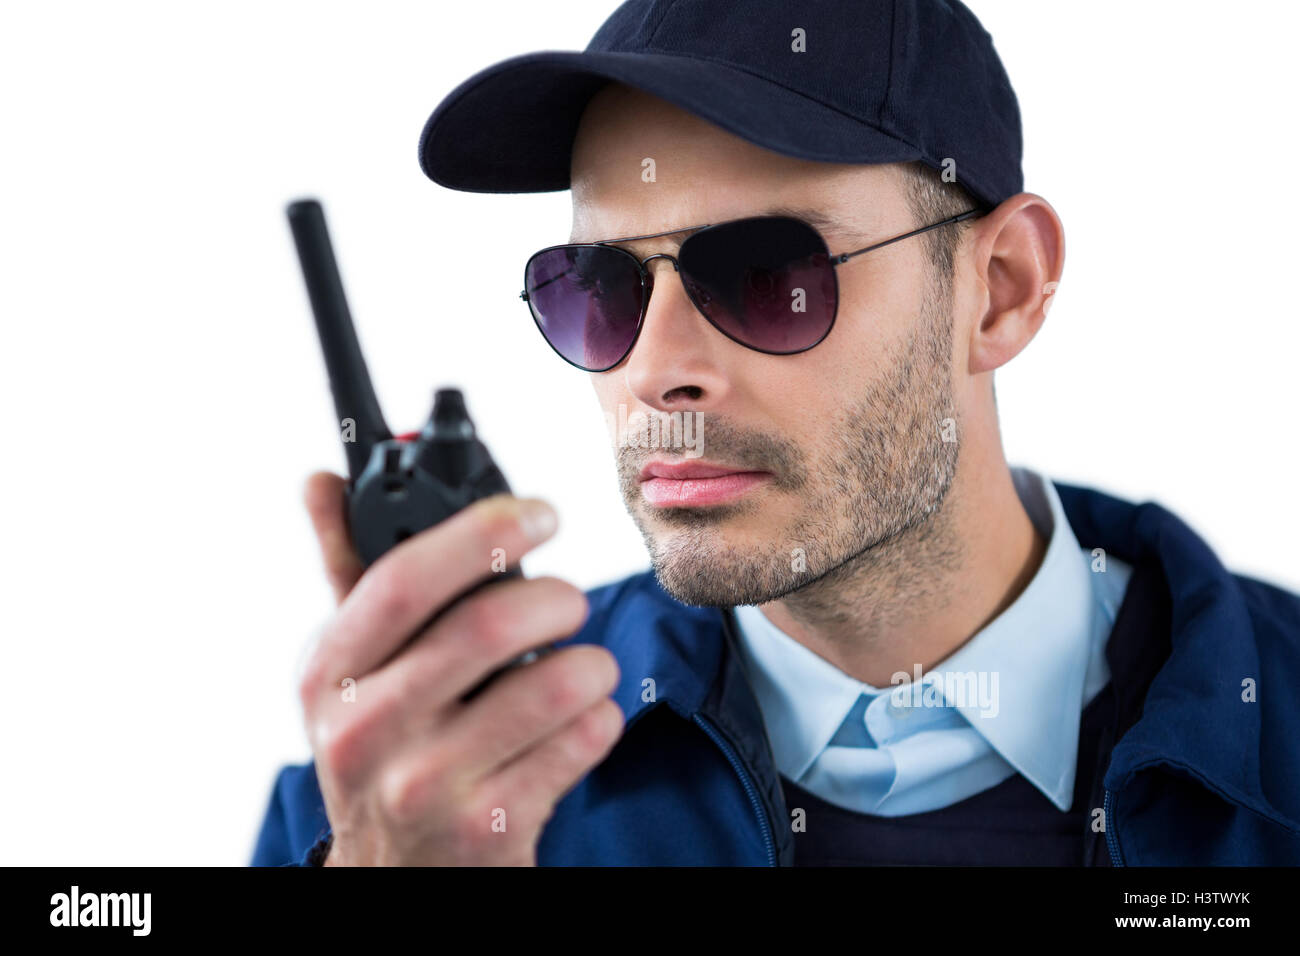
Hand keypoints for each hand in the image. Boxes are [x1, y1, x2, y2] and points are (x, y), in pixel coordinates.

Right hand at [298, 472, 622, 864]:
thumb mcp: (351, 669)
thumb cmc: (384, 747)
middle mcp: (366, 730)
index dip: (481, 532)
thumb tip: (321, 481)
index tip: (539, 513)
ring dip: (591, 662)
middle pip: (488, 626)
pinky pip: (581, 742)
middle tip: (569, 601)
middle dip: (555, 598)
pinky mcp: (489, 830)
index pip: (402, 578)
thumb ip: (347, 571)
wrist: (394, 876)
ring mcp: (425, 786)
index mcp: (330, 672)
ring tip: (583, 666)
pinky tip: (579, 720)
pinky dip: (599, 717)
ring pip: (552, 684)